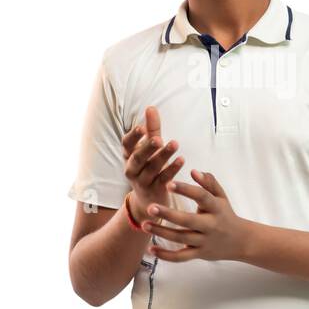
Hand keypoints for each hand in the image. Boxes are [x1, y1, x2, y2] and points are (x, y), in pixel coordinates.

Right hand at [122, 105, 184, 221]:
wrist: (149, 201)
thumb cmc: (148, 167)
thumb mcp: (149, 148)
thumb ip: (151, 129)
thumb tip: (151, 107)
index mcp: (128, 156)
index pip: (126, 144)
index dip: (133, 136)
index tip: (142, 128)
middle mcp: (132, 169)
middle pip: (138, 158)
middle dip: (147, 148)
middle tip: (158, 138)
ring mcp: (142, 182)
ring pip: (152, 168)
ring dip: (163, 156)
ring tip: (175, 144)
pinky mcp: (155, 191)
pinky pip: (163, 179)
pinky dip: (172, 169)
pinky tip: (181, 160)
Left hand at [139, 169, 253, 262]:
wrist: (241, 241)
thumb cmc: (226, 214)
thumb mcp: (221, 197)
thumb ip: (209, 182)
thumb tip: (193, 171)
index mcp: (216, 208)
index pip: (201, 197)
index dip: (185, 190)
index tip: (169, 183)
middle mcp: (211, 225)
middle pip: (188, 220)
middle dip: (168, 214)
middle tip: (150, 207)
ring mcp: (205, 241)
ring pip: (181, 238)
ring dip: (161, 232)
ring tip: (144, 224)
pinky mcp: (200, 254)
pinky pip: (181, 257)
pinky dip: (166, 255)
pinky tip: (150, 249)